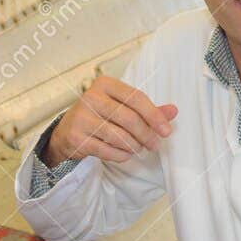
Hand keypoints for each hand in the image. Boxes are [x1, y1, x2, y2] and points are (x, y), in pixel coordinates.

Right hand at [43, 76, 177, 165]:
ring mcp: (82, 118)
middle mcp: (91, 97)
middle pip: (129, 118)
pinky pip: (106, 150)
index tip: (166, 130)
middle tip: (154, 144)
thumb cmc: (99, 115)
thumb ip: (148, 110)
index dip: (154, 115)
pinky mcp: (76, 137)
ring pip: (118, 136)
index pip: (136, 98)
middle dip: (146, 135)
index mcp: (105, 84)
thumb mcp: (122, 107)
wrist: (67, 131)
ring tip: (138, 148)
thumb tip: (173, 111)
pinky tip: (125, 154)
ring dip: (134, 146)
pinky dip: (121, 155)